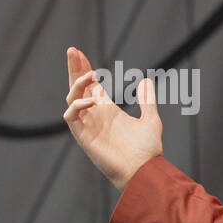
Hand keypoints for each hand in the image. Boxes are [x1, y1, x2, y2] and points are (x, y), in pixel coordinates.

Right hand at [62, 47, 162, 191]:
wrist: (144, 171)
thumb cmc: (147, 151)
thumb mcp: (151, 120)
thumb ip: (147, 101)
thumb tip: (145, 80)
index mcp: (108, 110)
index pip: (91, 85)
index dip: (85, 69)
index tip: (79, 53)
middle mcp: (95, 116)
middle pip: (78, 87)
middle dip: (74, 69)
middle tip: (72, 51)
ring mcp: (88, 125)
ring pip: (71, 99)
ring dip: (78, 85)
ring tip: (90, 75)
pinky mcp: (84, 136)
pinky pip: (71, 117)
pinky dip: (77, 105)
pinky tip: (91, 100)